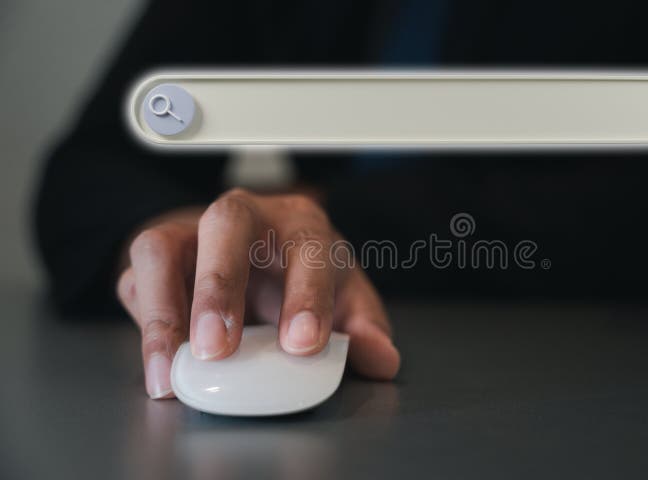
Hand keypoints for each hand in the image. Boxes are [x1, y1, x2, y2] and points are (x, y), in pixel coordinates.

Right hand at [116, 189, 399, 398]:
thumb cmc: (299, 272)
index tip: (302, 344)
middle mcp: (245, 216)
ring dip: (165, 308)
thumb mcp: (342, 297)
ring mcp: (193, 230)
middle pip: (226, 222)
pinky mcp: (157, 255)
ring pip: (163, 246)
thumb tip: (379, 357)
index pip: (308, 248)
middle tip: (218, 348)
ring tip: (174, 366)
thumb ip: (362, 326)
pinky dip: (144, 323)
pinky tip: (161, 363)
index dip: (306, 296)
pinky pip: (136, 279)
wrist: (251, 252)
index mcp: (301, 224)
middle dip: (219, 284)